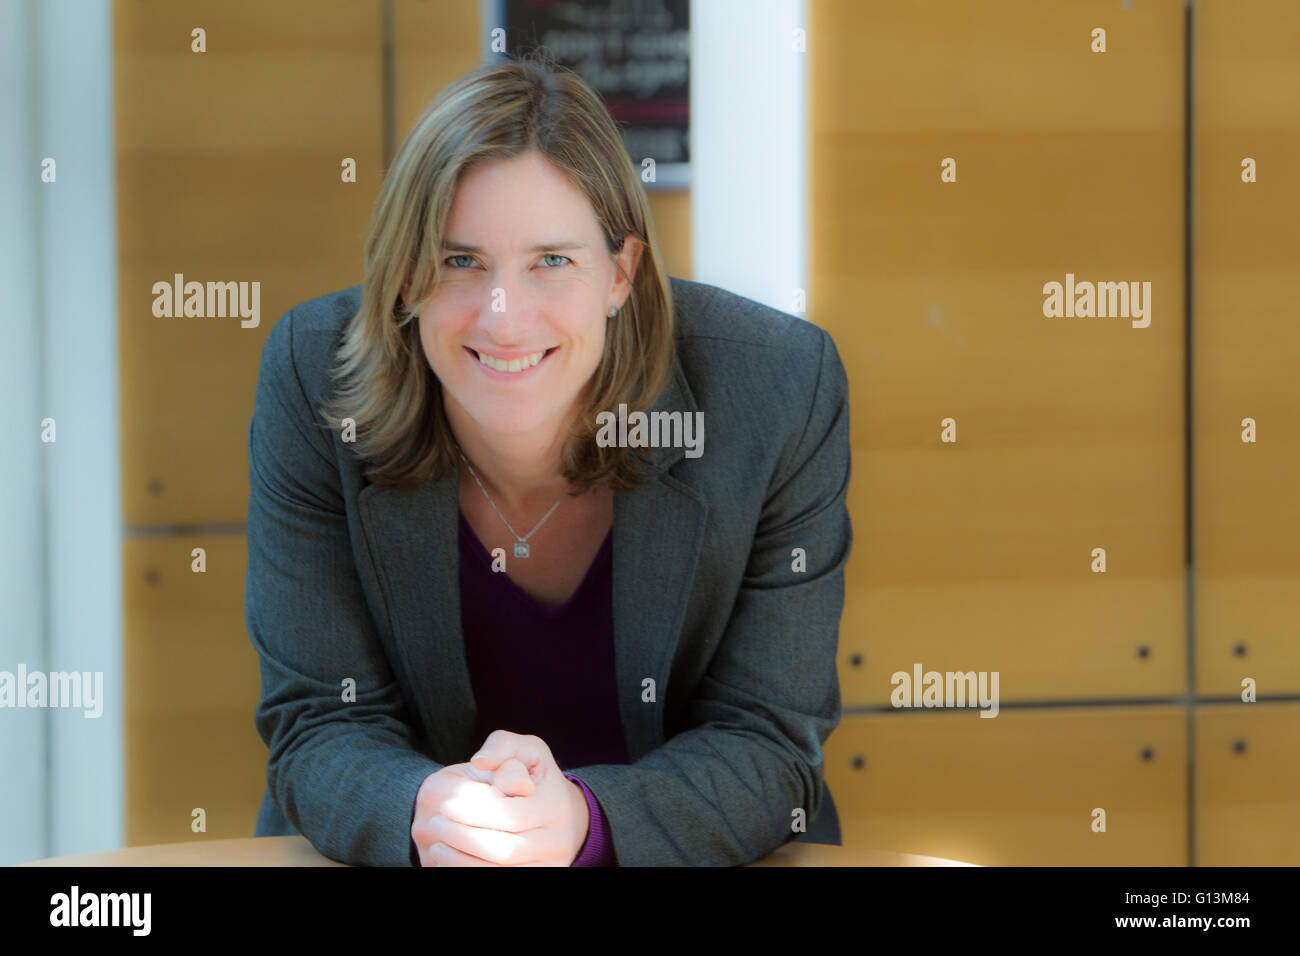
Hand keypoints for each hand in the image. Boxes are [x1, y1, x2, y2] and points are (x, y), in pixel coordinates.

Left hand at [415, 730, 589, 866]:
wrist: (560, 818)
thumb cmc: (533, 777)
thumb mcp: (526, 751)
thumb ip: (503, 746)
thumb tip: (480, 761)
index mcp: (556, 807)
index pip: (508, 815)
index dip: (472, 812)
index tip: (445, 804)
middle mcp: (558, 842)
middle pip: (504, 850)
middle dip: (463, 838)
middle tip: (436, 824)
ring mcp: (549, 867)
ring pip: (500, 872)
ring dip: (461, 862)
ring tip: (438, 846)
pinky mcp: (539, 878)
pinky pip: (501, 882)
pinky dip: (470, 872)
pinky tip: (451, 861)